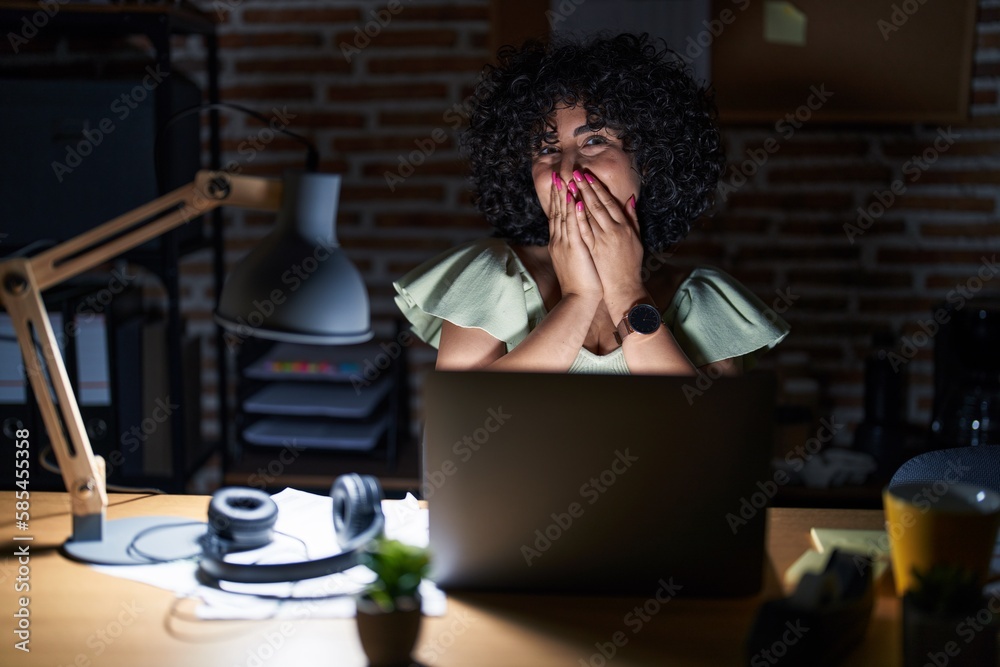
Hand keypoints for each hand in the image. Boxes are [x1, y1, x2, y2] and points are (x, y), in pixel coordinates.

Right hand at [547, 172, 602, 303]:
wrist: (578, 299)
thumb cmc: (579, 284)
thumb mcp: (573, 262)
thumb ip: (572, 247)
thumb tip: (572, 240)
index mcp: (559, 244)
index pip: (557, 217)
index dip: (556, 200)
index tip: (558, 185)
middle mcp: (559, 241)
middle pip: (557, 212)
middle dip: (557, 193)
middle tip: (557, 174)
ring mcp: (565, 244)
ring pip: (563, 216)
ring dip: (564, 196)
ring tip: (564, 179)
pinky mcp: (574, 249)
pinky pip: (573, 226)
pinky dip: (573, 212)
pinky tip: (574, 199)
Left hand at [570, 170, 645, 313]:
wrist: (623, 287)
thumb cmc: (630, 264)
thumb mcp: (636, 239)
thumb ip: (633, 218)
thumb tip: (630, 198)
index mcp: (623, 227)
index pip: (608, 202)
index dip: (598, 187)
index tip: (588, 175)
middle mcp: (613, 231)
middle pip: (597, 204)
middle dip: (585, 187)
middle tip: (575, 173)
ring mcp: (602, 240)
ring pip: (589, 214)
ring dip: (579, 197)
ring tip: (569, 183)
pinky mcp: (593, 250)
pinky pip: (584, 230)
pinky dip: (578, 216)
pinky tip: (572, 204)